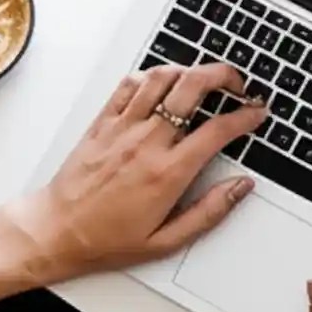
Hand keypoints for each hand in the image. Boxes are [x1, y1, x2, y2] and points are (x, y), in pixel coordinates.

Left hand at [4, 64, 268, 283]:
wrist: (55, 232)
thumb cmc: (106, 239)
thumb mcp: (167, 241)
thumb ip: (210, 212)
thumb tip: (241, 187)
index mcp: (167, 173)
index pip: (218, 130)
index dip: (246, 116)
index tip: (256, 112)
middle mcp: (146, 143)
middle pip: (192, 87)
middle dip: (223, 76)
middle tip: (236, 83)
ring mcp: (122, 128)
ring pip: (161, 77)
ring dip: (189, 70)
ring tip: (203, 79)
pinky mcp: (102, 123)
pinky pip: (129, 84)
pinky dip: (151, 75)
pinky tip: (163, 83)